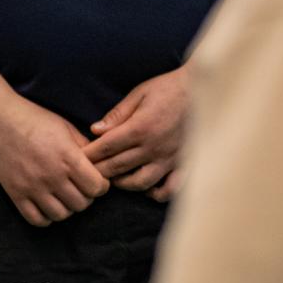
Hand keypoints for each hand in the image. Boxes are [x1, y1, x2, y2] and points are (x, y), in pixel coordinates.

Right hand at [0, 96, 109, 226]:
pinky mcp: (15, 194)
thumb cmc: (35, 119)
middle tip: (80, 187)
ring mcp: (32, 187)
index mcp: (68, 157)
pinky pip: (37, 220)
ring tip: (63, 196)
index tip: (96, 180)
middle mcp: (51, 175)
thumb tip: (100, 166)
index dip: (101, 185)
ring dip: (67, 208)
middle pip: (81, 204)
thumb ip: (85, 148)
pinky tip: (47, 204)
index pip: (97, 187)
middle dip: (86, 197)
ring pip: (61, 215)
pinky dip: (46, 217)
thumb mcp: (66, 128)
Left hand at [84, 68, 189, 196]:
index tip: (77, 159)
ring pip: (140, 182)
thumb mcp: (140, 94)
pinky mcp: (184, 164)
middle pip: (117, 167)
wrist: (206, 90)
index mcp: (140, 128)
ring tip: (113, 178)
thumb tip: (95, 130)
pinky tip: (146, 188)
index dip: (89, 155)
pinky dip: (156, 193)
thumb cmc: (169, 89)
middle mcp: (154, 147)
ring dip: (122, 183)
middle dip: (98, 171)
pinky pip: (169, 189)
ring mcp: (170, 159)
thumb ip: (117, 114)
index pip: (106, 148)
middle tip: (86, 173)